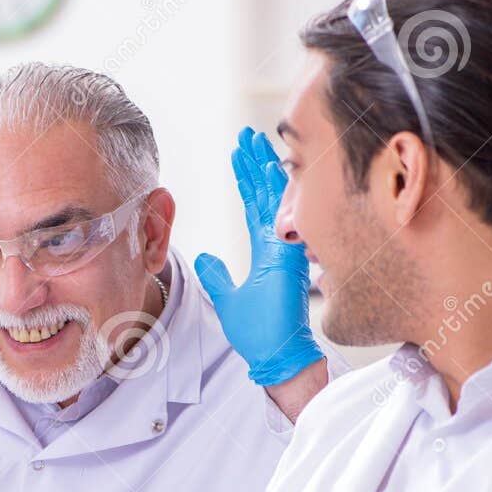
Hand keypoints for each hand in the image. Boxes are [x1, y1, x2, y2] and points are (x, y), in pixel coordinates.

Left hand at [193, 127, 320, 385]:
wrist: (276, 356)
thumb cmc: (258, 334)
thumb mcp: (227, 298)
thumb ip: (216, 275)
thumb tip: (201, 258)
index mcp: (267, 252)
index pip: (255, 206)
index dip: (247, 180)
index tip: (239, 154)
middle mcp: (279, 244)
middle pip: (266, 194)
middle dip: (255, 163)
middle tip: (245, 134)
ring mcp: (287, 247)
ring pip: (276, 197)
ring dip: (263, 167)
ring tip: (251, 139)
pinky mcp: (290, 254)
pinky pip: (284, 213)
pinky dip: (277, 189)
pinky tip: (269, 164)